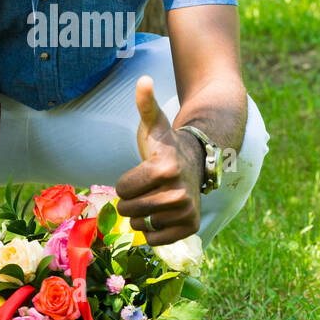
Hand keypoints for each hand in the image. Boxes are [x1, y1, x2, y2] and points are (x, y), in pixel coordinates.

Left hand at [114, 75, 201, 245]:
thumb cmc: (167, 145)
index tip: (142, 172)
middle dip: (131, 200)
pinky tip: (162, 214)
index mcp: (164, 168)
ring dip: (141, 215)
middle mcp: (178, 192)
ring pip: (140, 225)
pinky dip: (153, 231)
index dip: (126, 182)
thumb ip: (145, 103)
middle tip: (147, 188)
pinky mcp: (190, 227)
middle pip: (129, 209)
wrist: (197, 163)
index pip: (122, 189)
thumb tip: (143, 79)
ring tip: (155, 199)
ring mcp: (186, 211)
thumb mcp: (155, 125)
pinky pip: (155, 240)